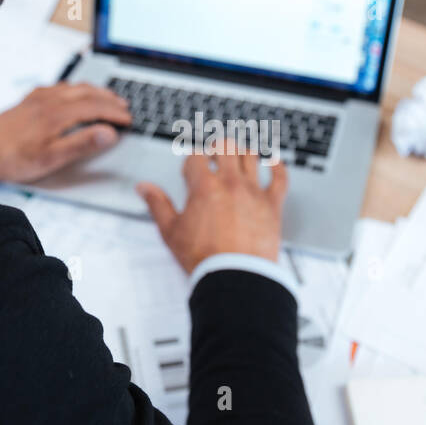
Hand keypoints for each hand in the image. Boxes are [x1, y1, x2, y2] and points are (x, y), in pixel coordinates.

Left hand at [0, 82, 130, 182]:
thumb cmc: (14, 158)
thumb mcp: (52, 158)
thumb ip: (82, 143)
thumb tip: (108, 133)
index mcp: (58, 114)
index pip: (96, 107)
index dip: (115, 113)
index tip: (128, 120)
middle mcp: (50, 100)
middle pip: (88, 93)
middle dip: (109, 98)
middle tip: (125, 107)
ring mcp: (39, 97)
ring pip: (74, 87)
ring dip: (95, 91)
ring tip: (108, 98)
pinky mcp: (30, 99)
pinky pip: (59, 86)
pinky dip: (76, 88)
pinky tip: (75, 93)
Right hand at [137, 152, 288, 273]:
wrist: (235, 278)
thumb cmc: (204, 258)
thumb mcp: (171, 232)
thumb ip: (158, 205)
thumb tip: (144, 188)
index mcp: (204, 187)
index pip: (196, 156)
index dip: (191, 160)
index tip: (190, 171)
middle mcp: (231, 184)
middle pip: (225, 147)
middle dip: (216, 148)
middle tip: (212, 157)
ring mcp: (254, 192)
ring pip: (251, 156)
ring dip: (242, 152)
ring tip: (236, 158)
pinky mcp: (273, 205)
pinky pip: (280, 178)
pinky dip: (278, 166)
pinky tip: (273, 162)